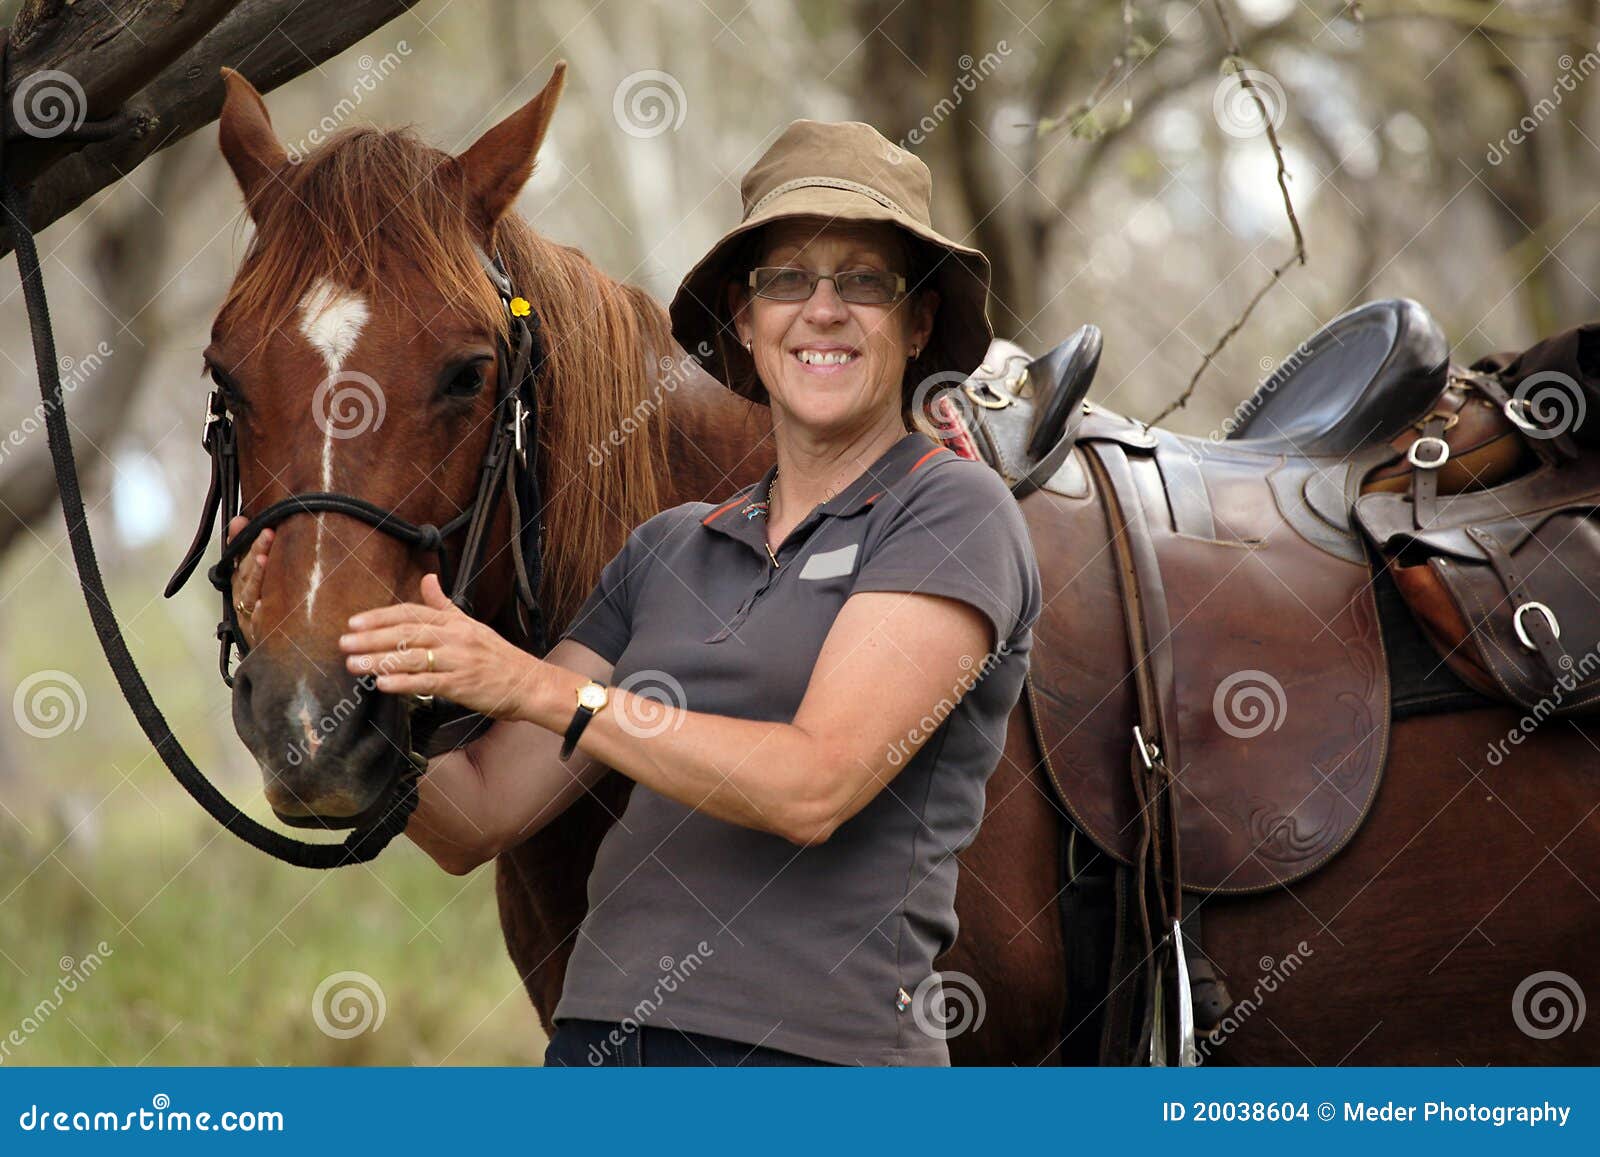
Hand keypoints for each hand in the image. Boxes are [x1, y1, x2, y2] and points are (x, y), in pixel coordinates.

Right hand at [227, 515, 273, 646]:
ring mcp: (248, 613)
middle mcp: (241, 594)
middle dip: (255, 550)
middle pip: (246, 570)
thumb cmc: (257, 606)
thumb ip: (244, 548)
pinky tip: (263, 604)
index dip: (239, 539)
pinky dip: (259, 613)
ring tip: (263, 559)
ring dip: (256, 575)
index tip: (243, 522)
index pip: (237, 556)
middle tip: (267, 533)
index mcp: (240, 580)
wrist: (261, 646)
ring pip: (250, 592)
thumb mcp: (249, 577)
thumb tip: (239, 519)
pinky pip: (259, 622)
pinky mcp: (257, 632)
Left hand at [338, 574, 545, 719]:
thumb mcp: (472, 624)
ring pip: (412, 657)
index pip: (411, 613)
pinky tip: (383, 683)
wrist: (528, 683)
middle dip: (371, 638)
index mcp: (455, 622)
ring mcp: (458, 661)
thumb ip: (444, 604)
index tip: (354, 622)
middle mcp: (455, 637)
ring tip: (354, 665)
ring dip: (380, 660)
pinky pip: (428, 682)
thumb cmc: (498, 656)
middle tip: (344, 643)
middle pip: (406, 633)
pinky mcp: (462, 685)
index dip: (380, 617)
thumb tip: (428, 578)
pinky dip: (404, 682)